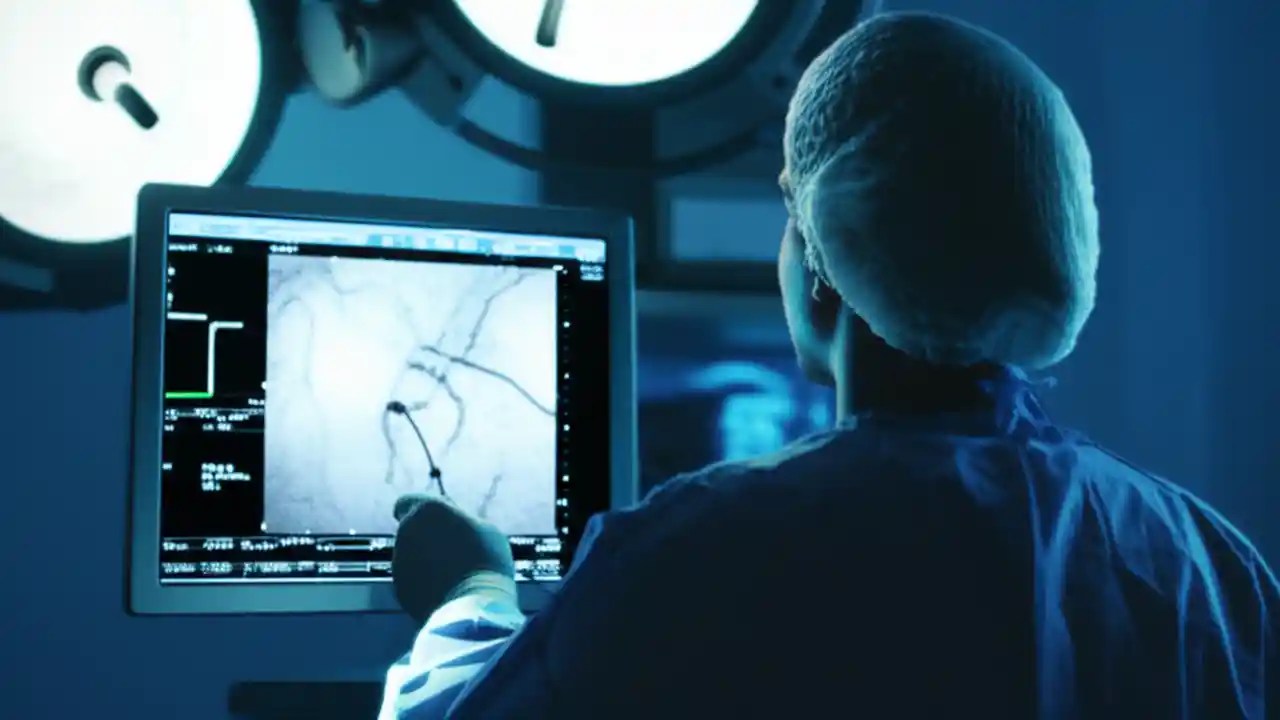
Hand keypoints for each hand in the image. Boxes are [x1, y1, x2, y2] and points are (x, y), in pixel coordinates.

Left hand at [391, 494, 516, 623]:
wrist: (472, 604)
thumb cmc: (485, 559)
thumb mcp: (483, 528)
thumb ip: (458, 520)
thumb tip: (451, 523)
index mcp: (426, 509)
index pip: (406, 502)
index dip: (420, 510)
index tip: (438, 520)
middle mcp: (405, 532)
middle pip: (412, 530)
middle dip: (428, 537)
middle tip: (456, 550)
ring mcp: (399, 561)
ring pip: (411, 556)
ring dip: (427, 561)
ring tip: (456, 575)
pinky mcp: (400, 588)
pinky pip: (412, 580)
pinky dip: (425, 583)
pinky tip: (448, 591)